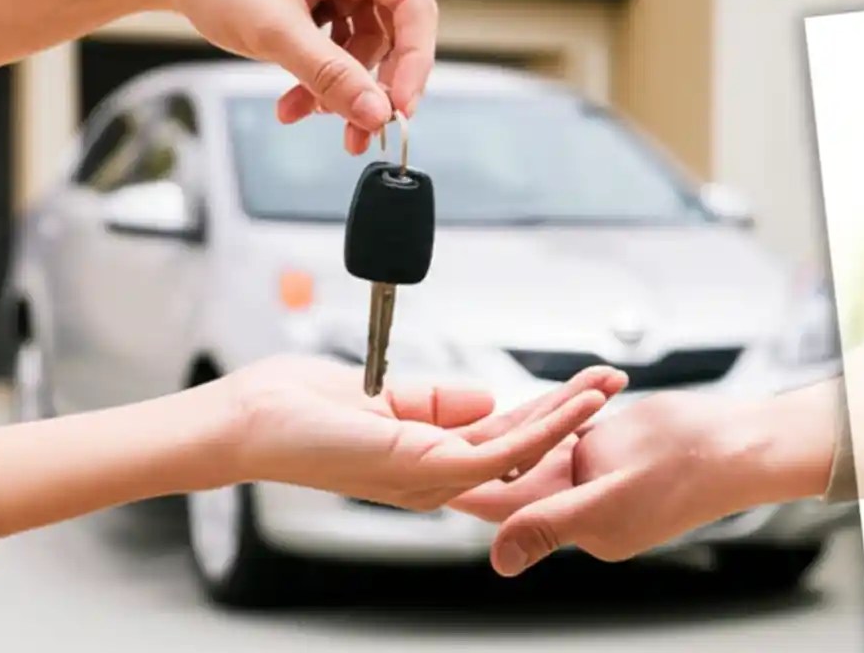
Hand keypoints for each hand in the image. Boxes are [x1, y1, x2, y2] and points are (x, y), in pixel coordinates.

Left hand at [161, 0, 436, 151]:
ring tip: (307, 114)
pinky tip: (295, 101)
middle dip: (374, 84)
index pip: (411, 1)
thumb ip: (330, 74)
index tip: (400, 106)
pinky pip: (338, 48)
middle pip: (393, 29)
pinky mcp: (321, 0)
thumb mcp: (273, 28)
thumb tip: (375, 114)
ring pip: (364, 46)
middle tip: (365, 127)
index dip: (415, 58)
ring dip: (340, 88)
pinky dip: (320, 78)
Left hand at [216, 356, 627, 510]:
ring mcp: (434, 477)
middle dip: (568, 415)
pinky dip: (542, 428)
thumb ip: (436, 401)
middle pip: (520, 446)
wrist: (253, 419)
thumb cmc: (298, 408)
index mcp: (427, 458)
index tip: (582, 389)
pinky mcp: (428, 469)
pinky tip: (572, 407)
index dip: (544, 414)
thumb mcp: (386, 397)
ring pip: (521, 450)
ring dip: (567, 418)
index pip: (500, 436)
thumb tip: (484, 397)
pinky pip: (501, 449)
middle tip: (610, 385)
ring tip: (605, 388)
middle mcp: (436, 476)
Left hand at [452, 390, 835, 575]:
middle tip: (442, 435)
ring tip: (475, 415)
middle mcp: (583, 503)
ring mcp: (597, 474)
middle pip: (520, 479)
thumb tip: (500, 560)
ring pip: (542, 450)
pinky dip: (557, 412)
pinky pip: (570, 428)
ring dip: (520, 430)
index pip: (511, 511)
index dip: (472, 493)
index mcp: (580, 525)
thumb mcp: (611, 498)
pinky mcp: (611, 447)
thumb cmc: (689, 469)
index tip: (432, 478)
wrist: (738, 440)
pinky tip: (537, 399)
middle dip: (487, 455)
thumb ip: (551, 525)